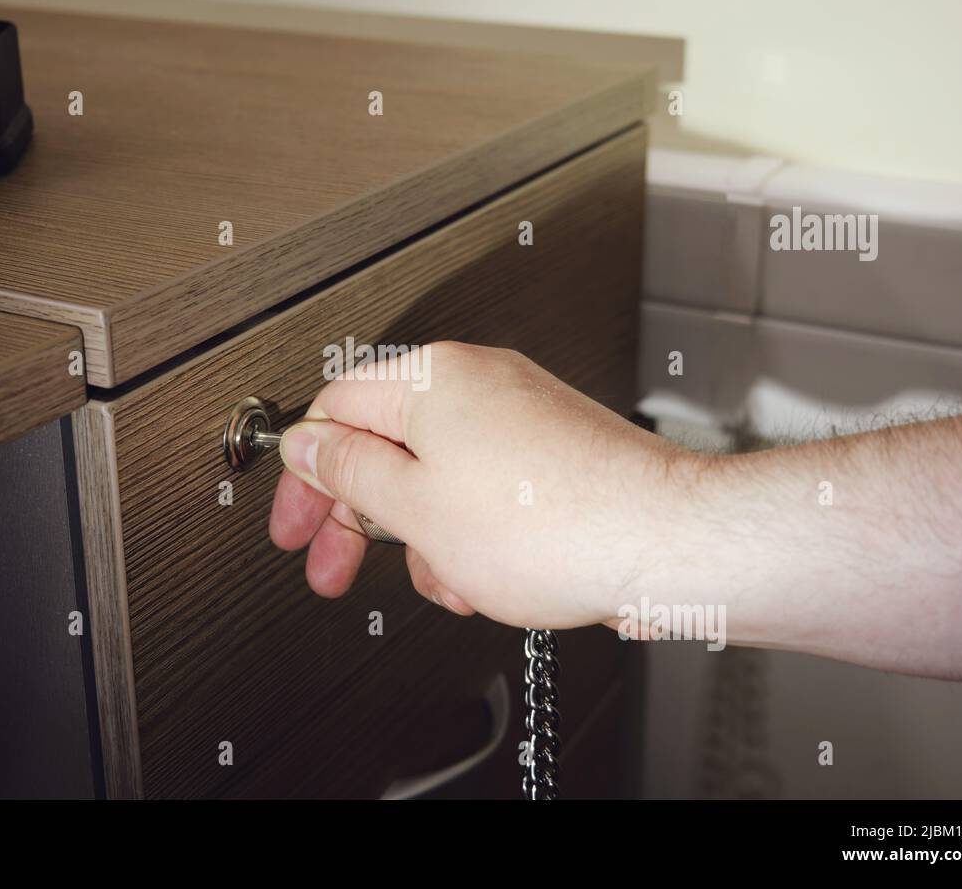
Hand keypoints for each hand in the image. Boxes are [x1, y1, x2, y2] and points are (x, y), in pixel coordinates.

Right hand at [267, 342, 695, 628]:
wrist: (665, 544)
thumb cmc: (555, 524)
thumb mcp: (416, 508)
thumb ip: (349, 472)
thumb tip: (308, 446)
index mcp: (433, 380)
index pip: (335, 408)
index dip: (305, 472)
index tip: (297, 522)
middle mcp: (478, 386)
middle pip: (383, 445)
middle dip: (356, 518)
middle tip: (334, 566)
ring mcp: (520, 419)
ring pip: (435, 479)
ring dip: (422, 541)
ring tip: (444, 581)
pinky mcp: (552, 455)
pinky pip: (484, 493)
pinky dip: (470, 538)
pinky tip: (484, 580)